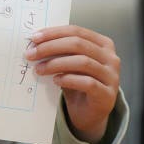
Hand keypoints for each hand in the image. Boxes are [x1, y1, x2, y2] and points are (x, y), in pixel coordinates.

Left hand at [25, 25, 119, 143]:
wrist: (88, 112)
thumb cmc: (77, 83)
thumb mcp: (69, 63)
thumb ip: (59, 51)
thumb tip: (35, 42)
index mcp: (103, 44)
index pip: (76, 31)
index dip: (54, 33)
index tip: (34, 38)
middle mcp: (111, 58)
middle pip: (78, 44)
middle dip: (51, 47)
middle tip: (31, 54)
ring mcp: (112, 76)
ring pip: (83, 62)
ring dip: (56, 64)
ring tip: (39, 69)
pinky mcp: (108, 94)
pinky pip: (87, 83)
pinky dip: (68, 80)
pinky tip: (55, 81)